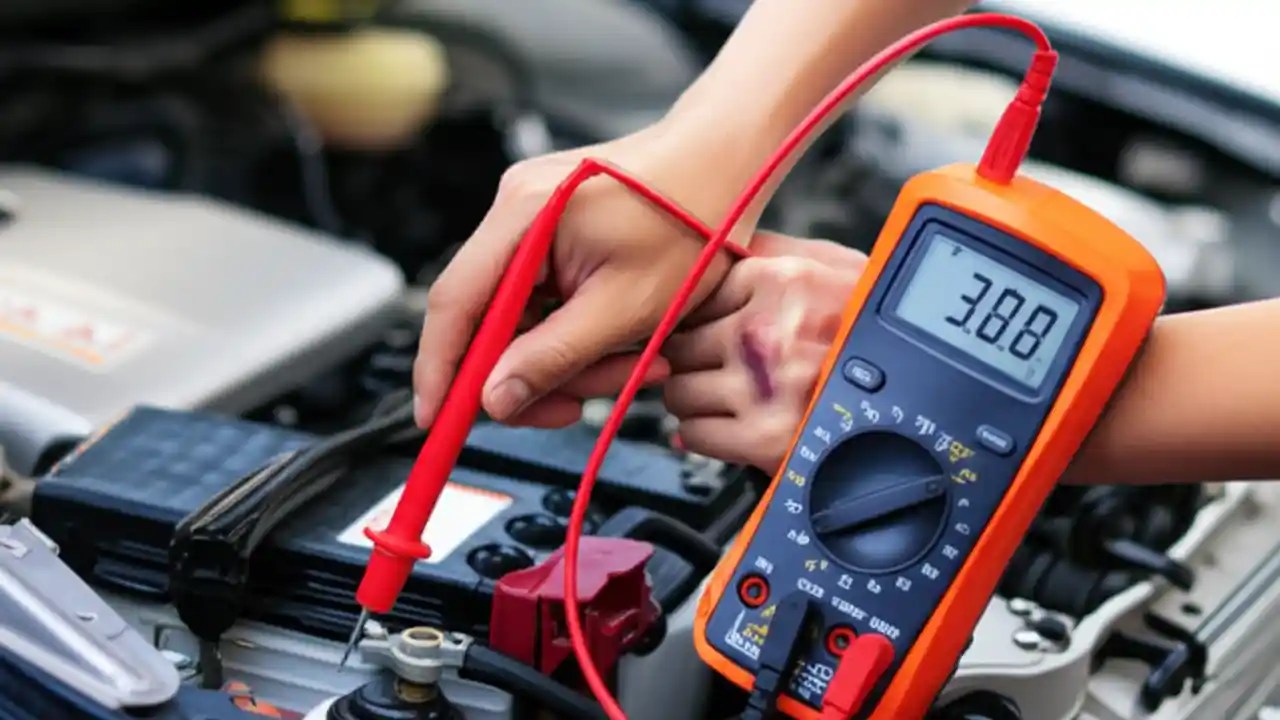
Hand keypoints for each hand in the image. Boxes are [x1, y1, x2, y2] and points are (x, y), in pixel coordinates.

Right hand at [412, 119, 762, 429]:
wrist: (729, 162)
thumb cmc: (694, 217)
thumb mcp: (625, 308)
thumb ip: (552, 358)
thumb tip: (494, 400)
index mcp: (523, 214)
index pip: (455, 304)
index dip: (440, 370)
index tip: (438, 421)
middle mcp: (514, 207)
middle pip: (488, 317)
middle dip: (529, 373)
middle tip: (573, 410)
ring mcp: (532, 216)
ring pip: (522, 316)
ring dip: (566, 358)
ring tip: (631, 369)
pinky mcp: (552, 228)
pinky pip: (545, 298)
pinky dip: (576, 332)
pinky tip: (622, 344)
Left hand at [661, 234, 867, 471]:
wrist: (923, 390)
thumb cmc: (874, 324)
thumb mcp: (834, 265)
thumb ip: (774, 249)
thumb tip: (720, 243)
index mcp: (780, 281)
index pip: (695, 291)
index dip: (696, 311)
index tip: (702, 322)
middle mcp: (763, 332)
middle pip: (680, 342)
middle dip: (692, 354)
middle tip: (712, 361)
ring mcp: (759, 388)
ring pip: (680, 390)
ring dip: (695, 396)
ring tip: (723, 392)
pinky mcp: (761, 439)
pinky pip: (696, 434)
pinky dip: (704, 433)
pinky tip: (728, 423)